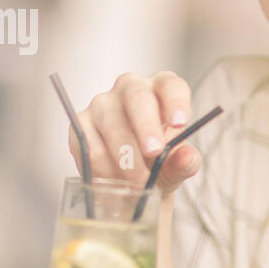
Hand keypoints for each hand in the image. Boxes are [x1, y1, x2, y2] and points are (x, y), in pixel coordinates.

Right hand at [69, 71, 200, 194]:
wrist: (131, 179)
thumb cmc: (159, 162)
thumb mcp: (176, 165)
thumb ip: (184, 162)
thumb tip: (188, 158)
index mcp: (162, 89)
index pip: (171, 86)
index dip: (175, 102)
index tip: (180, 122)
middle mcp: (131, 88)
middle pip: (137, 98)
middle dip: (145, 126)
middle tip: (153, 152)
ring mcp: (102, 103)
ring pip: (112, 125)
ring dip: (125, 158)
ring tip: (138, 181)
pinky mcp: (81, 122)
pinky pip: (91, 145)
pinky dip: (104, 168)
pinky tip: (115, 180)